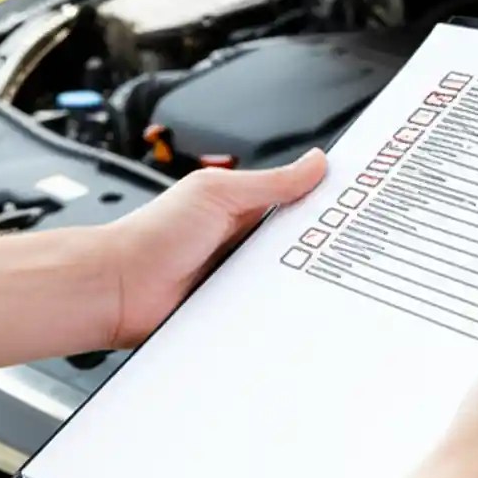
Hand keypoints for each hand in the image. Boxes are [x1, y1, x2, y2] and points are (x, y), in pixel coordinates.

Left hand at [100, 149, 326, 347]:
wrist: (117, 289)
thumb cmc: (153, 236)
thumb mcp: (217, 193)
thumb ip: (269, 182)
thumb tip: (314, 162)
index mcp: (246, 208)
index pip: (300, 203)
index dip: (328, 205)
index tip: (359, 203)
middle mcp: (248, 245)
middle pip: (304, 246)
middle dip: (324, 247)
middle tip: (348, 245)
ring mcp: (244, 281)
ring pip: (292, 283)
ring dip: (301, 282)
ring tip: (319, 278)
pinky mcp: (237, 314)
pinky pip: (270, 313)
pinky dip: (280, 312)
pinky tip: (291, 308)